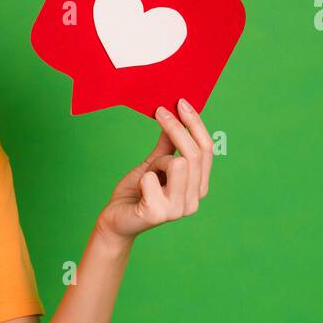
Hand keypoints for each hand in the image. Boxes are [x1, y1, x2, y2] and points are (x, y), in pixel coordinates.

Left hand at [96, 99, 213, 243]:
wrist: (116, 219)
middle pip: (193, 154)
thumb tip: (176, 113)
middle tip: (159, 110)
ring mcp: (178, 210)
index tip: (180, 102)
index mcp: (198, 186)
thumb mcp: (154, 163)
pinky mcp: (158, 214)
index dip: (195, 124)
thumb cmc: (136, 191)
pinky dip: (142, 179)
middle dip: (176, 128)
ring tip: (147, 174)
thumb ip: (168, 144)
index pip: (206, 149)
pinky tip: (139, 191)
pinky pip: (151, 179)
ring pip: (177, 163)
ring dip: (157, 162)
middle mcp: (194, 200)